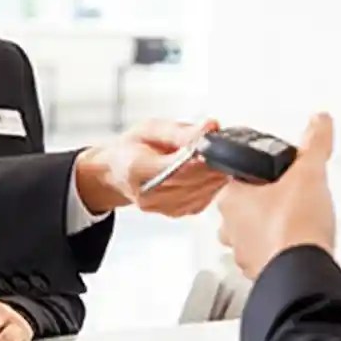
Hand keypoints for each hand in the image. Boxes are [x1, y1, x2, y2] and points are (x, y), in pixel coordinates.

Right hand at [73, 118, 229, 216]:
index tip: (217, 145)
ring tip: (217, 157)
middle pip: (192, 182)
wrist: (116, 171)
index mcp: (137, 168)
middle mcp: (147, 194)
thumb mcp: (150, 129)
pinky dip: (210, 186)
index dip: (202, 158)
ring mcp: (160, 207)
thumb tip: (210, 127)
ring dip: (215, 176)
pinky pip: (202, 201)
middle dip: (213, 165)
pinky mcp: (173, 213)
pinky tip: (209, 172)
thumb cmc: (132, 147)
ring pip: (201, 193)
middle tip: (224, 148)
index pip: (177, 168)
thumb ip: (180, 131)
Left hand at [217, 113, 336, 278]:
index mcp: (231, 199)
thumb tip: (318, 122)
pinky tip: (299, 248)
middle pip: (244, 208)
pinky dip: (281, 253)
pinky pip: (267, 259)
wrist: (302, 272)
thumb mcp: (309, 173)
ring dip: (271, 230)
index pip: (239, 177)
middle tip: (288, 198)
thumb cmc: (294, 226)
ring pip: (252, 236)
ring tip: (296, 223)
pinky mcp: (261, 274)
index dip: (261, 174)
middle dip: (265, 203)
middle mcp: (231, 228)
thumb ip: (314, 144)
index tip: (278, 174)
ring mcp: (244, 254)